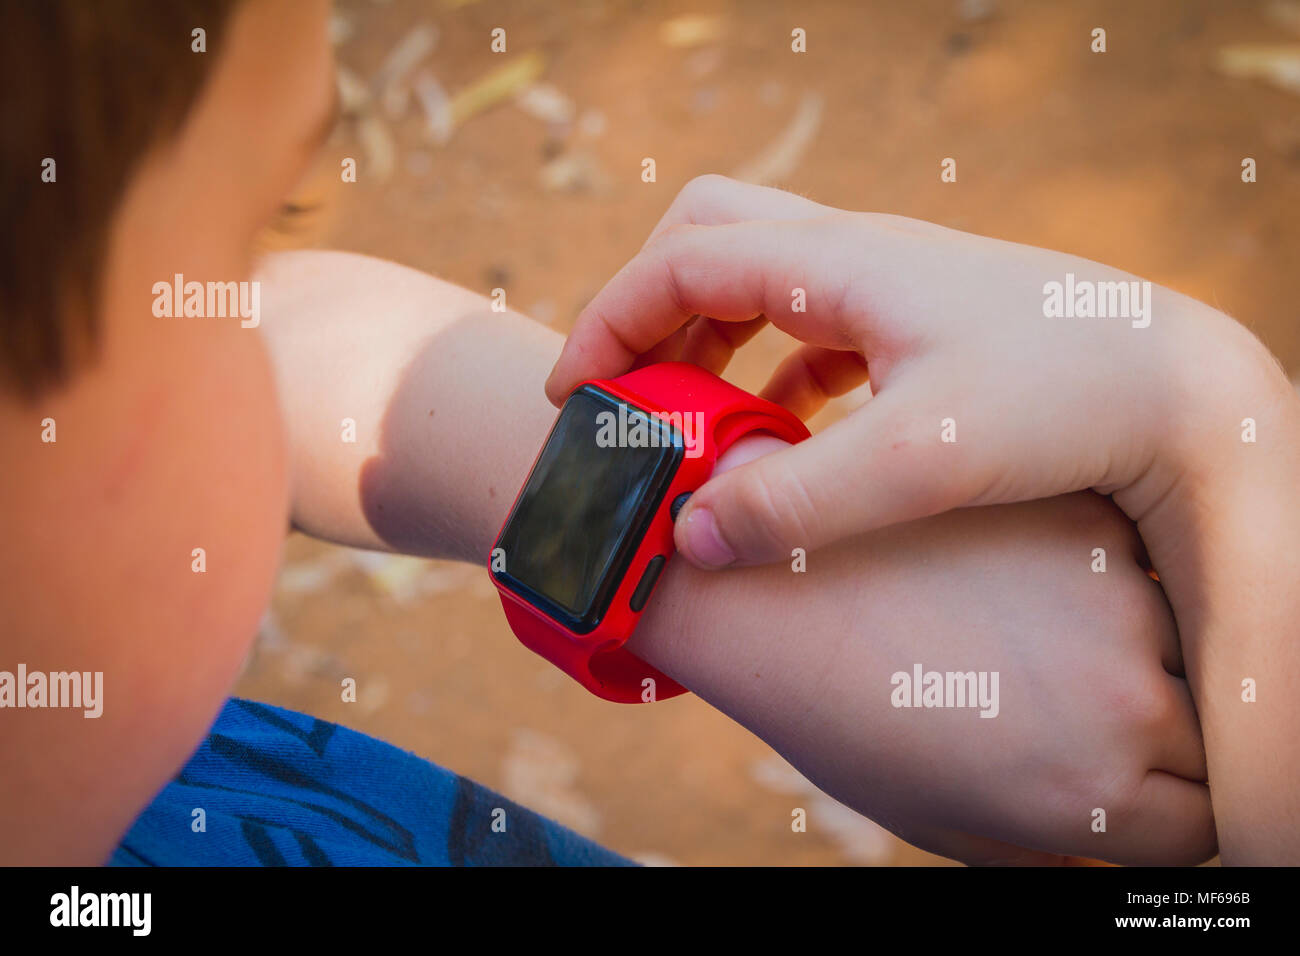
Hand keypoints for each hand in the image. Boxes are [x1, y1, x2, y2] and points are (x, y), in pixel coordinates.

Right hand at [546, 175, 1294, 576]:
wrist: (1179, 386)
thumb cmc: (1058, 401)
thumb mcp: (917, 458)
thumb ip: (794, 501)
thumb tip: (687, 536)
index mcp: (835, 263)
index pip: (679, 263)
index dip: (608, 325)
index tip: (575, 400)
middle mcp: (855, 253)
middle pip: (709, 237)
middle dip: (650, 310)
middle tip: (630, 394)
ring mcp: (889, 280)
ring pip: (760, 278)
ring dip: (709, 339)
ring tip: (692, 420)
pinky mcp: (920, 317)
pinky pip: (813, 320)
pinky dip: (771, 365)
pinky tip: (785, 429)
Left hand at [632, 437, 1214, 864]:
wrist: (767, 588)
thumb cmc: (838, 716)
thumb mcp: (936, 819)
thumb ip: (1041, 842)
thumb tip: (1099, 840)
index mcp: (1088, 795)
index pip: (1201, 825)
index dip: (1158, 806)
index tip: (1117, 779)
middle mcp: (1125, 699)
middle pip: (1208, 734)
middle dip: (1161, 732)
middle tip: (1082, 705)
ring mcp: (1114, 596)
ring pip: (1185, 636)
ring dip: (1141, 644)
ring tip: (1050, 632)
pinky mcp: (1086, 520)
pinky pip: (1139, 559)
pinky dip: (1108, 571)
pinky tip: (1032, 571)